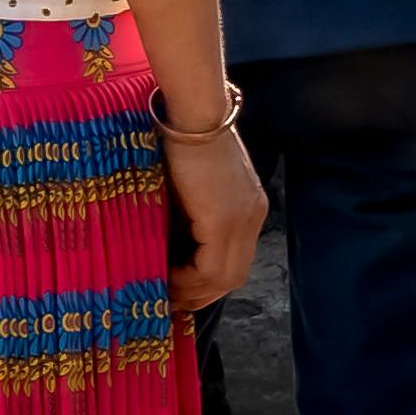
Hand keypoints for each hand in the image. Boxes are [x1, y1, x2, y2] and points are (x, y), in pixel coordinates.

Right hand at [155, 117, 267, 313]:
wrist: (188, 115)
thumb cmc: (178, 139)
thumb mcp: (185, 185)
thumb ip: (186, 214)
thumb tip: (163, 245)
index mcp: (247, 207)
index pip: (234, 258)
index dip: (207, 281)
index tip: (178, 288)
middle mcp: (252, 216)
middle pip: (233, 276)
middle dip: (200, 294)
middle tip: (169, 300)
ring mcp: (242, 219)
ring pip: (225, 277)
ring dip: (192, 290)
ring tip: (163, 290)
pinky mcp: (224, 220)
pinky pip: (211, 267)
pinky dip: (188, 278)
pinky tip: (164, 275)